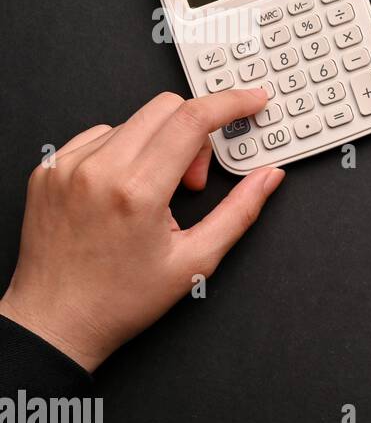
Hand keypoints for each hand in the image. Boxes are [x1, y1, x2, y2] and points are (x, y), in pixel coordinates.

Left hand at [0, 89, 282, 371]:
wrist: (55, 321)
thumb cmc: (119, 299)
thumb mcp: (196, 261)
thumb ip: (240, 211)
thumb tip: (268, 178)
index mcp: (136, 191)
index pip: (192, 120)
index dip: (231, 103)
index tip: (251, 101)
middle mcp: (97, 169)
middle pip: (166, 108)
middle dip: (195, 134)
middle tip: (193, 182)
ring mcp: (66, 166)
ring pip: (134, 120)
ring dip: (158, 145)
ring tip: (155, 194)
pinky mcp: (48, 169)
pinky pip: (99, 136)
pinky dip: (123, 152)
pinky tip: (125, 190)